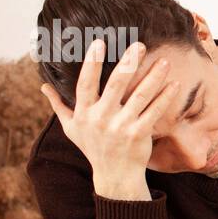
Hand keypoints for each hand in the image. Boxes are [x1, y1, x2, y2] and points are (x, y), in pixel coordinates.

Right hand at [39, 39, 180, 195]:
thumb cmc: (93, 147)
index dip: (91, 63)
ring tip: (164, 62)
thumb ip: (59, 106)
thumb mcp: (71, 128)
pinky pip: (154, 112)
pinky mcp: (139, 135)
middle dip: (128, 63)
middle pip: (116, 84)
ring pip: (140, 96)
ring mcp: (121, 127)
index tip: (99, 42)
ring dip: (153, 77)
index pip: (85, 84)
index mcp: (84, 113)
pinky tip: (174, 84)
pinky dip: (165, 98)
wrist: (114, 176)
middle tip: (139, 45)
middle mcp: (101, 118)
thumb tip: (43, 87)